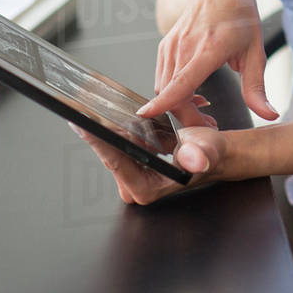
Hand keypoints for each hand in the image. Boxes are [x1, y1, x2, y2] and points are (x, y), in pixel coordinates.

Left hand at [69, 117, 226, 205]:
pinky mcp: (130, 164)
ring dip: (104, 125)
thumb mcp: (208, 150)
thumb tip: (192, 159)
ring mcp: (131, 176)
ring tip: (93, 104)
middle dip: (97, 128)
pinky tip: (107, 111)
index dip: (97, 140)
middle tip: (81, 104)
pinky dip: (113, 126)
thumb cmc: (210, 154)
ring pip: (110, 146)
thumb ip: (199, 156)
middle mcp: (134, 186)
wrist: (212, 153)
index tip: (80, 122)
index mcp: (146, 188)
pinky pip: (116, 142)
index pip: (115, 161)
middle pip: (107, 153)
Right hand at [139, 0, 278, 121]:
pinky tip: (192, 91)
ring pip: (164, 88)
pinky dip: (172, 92)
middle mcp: (185, 46)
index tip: (148, 117)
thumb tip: (269, 114)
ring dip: (179, 105)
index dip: (164, 103)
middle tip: (211, 123)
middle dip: (188, 117)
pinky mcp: (165, 46)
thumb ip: (257, 87)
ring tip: (204, 106)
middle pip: (172, 95)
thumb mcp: (255, 52)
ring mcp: (171, 45)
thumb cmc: (240, 17)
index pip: (181, 81)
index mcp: (209, 48)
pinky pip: (162, 78)